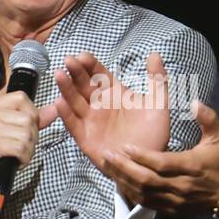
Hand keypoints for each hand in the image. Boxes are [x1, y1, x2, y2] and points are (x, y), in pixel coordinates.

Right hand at [0, 91, 58, 200]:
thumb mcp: (8, 128)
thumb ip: (33, 118)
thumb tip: (55, 108)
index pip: (22, 99)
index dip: (31, 115)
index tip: (23, 129)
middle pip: (28, 119)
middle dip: (31, 136)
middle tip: (20, 146)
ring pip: (26, 134)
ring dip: (28, 149)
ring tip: (17, 154)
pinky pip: (20, 147)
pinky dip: (24, 157)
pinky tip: (16, 160)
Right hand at [54, 51, 171, 173]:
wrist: (149, 164)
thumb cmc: (154, 134)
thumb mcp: (158, 104)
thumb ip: (157, 79)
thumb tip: (155, 53)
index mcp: (114, 94)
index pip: (98, 73)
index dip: (90, 64)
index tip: (83, 56)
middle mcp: (99, 105)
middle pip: (83, 84)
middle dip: (75, 72)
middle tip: (68, 60)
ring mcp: (91, 121)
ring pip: (75, 102)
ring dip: (66, 89)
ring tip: (59, 75)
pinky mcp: (85, 139)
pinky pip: (73, 125)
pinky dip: (66, 115)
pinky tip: (60, 103)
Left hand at [101, 101, 218, 213]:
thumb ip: (208, 118)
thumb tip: (194, 102)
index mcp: (193, 166)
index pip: (163, 163)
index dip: (142, 156)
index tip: (125, 146)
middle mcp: (182, 186)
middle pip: (148, 180)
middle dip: (125, 168)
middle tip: (108, 155)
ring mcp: (177, 200)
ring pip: (145, 194)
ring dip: (124, 181)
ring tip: (109, 167)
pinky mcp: (173, 210)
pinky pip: (148, 204)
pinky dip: (132, 194)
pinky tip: (120, 182)